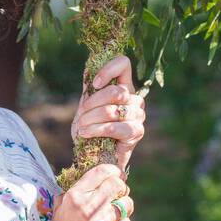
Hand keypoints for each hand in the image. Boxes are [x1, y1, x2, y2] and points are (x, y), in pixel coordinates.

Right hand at [45, 163, 132, 220]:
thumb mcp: (59, 210)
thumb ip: (70, 194)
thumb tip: (90, 181)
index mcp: (74, 196)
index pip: (100, 171)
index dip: (114, 171)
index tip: (118, 175)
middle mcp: (87, 207)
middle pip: (116, 184)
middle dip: (122, 187)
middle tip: (120, 193)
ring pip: (125, 203)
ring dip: (126, 206)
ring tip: (119, 212)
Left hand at [70, 55, 146, 173]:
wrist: (93, 157)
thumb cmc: (91, 129)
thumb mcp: (87, 106)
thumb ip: (91, 88)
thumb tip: (90, 64)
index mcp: (124, 87)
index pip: (124, 63)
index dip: (108, 69)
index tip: (95, 84)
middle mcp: (135, 99)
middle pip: (116, 91)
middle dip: (93, 104)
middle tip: (82, 116)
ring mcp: (138, 116)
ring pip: (114, 110)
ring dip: (92, 119)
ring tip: (82, 128)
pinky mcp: (137, 133)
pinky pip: (116, 127)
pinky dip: (97, 130)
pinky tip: (87, 134)